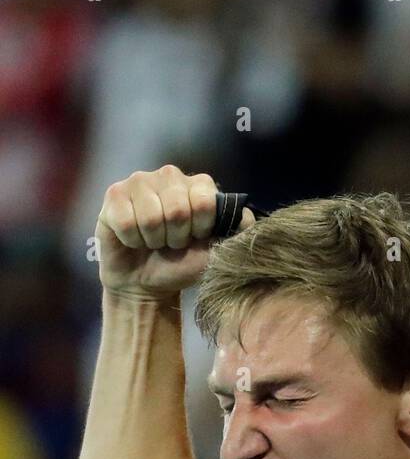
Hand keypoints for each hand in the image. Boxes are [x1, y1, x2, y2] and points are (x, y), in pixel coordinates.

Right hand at [96, 164, 254, 302]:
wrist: (147, 283)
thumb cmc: (182, 264)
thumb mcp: (216, 252)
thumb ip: (236, 232)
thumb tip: (246, 216)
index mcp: (198, 185)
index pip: (205, 200)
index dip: (200, 228)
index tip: (196, 238)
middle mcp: (169, 175)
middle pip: (177, 209)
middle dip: (176, 237)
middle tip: (172, 243)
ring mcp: (139, 181)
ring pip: (151, 216)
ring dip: (154, 240)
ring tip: (154, 241)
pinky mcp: (114, 195)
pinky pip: (126, 222)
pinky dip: (133, 240)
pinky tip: (134, 239)